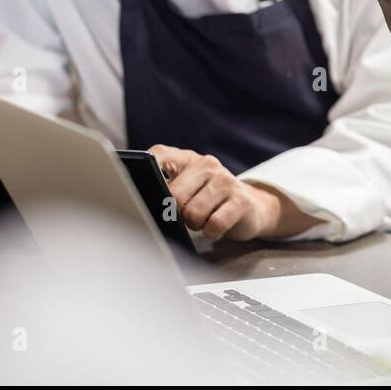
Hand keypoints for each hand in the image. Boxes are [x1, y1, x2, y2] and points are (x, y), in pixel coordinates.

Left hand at [149, 146, 278, 240]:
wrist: (251, 206)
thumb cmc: (209, 199)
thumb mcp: (186, 186)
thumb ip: (164, 186)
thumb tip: (139, 200)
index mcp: (188, 158)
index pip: (158, 157)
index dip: (147, 173)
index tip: (143, 189)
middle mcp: (208, 164)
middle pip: (174, 196)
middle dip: (177, 214)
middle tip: (187, 214)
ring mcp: (226, 181)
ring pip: (193, 214)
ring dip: (195, 225)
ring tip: (203, 219)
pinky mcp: (241, 201)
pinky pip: (214, 224)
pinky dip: (211, 232)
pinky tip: (215, 226)